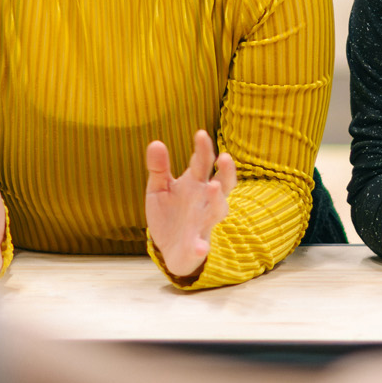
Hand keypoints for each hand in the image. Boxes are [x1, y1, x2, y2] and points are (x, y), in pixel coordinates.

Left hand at [145, 130, 235, 279]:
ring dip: (217, 200)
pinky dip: (201, 246)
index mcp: (195, 183)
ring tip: (214, 188)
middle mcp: (205, 200)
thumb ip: (158, 168)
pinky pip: (201, 246)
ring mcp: (203, 222)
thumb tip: (155, 142)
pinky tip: (200, 247)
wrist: (169, 248)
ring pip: (218, 210)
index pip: (203, 162)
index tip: (200, 134)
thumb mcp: (159, 188)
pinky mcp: (196, 245)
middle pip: (223, 182)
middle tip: (225, 157)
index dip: (203, 148)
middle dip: (226, 170)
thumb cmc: (169, 213)